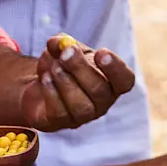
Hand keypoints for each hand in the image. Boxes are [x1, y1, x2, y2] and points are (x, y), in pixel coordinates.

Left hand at [20, 37, 134, 131]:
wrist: (41, 82)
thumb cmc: (62, 64)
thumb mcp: (63, 48)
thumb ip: (61, 43)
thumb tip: (58, 43)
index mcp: (111, 81)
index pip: (125, 80)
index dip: (115, 68)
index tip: (101, 52)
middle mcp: (102, 102)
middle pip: (100, 91)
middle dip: (81, 69)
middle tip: (66, 52)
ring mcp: (83, 116)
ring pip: (82, 106)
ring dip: (65, 82)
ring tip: (54, 67)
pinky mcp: (61, 122)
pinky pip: (60, 112)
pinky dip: (51, 92)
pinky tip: (45, 78)